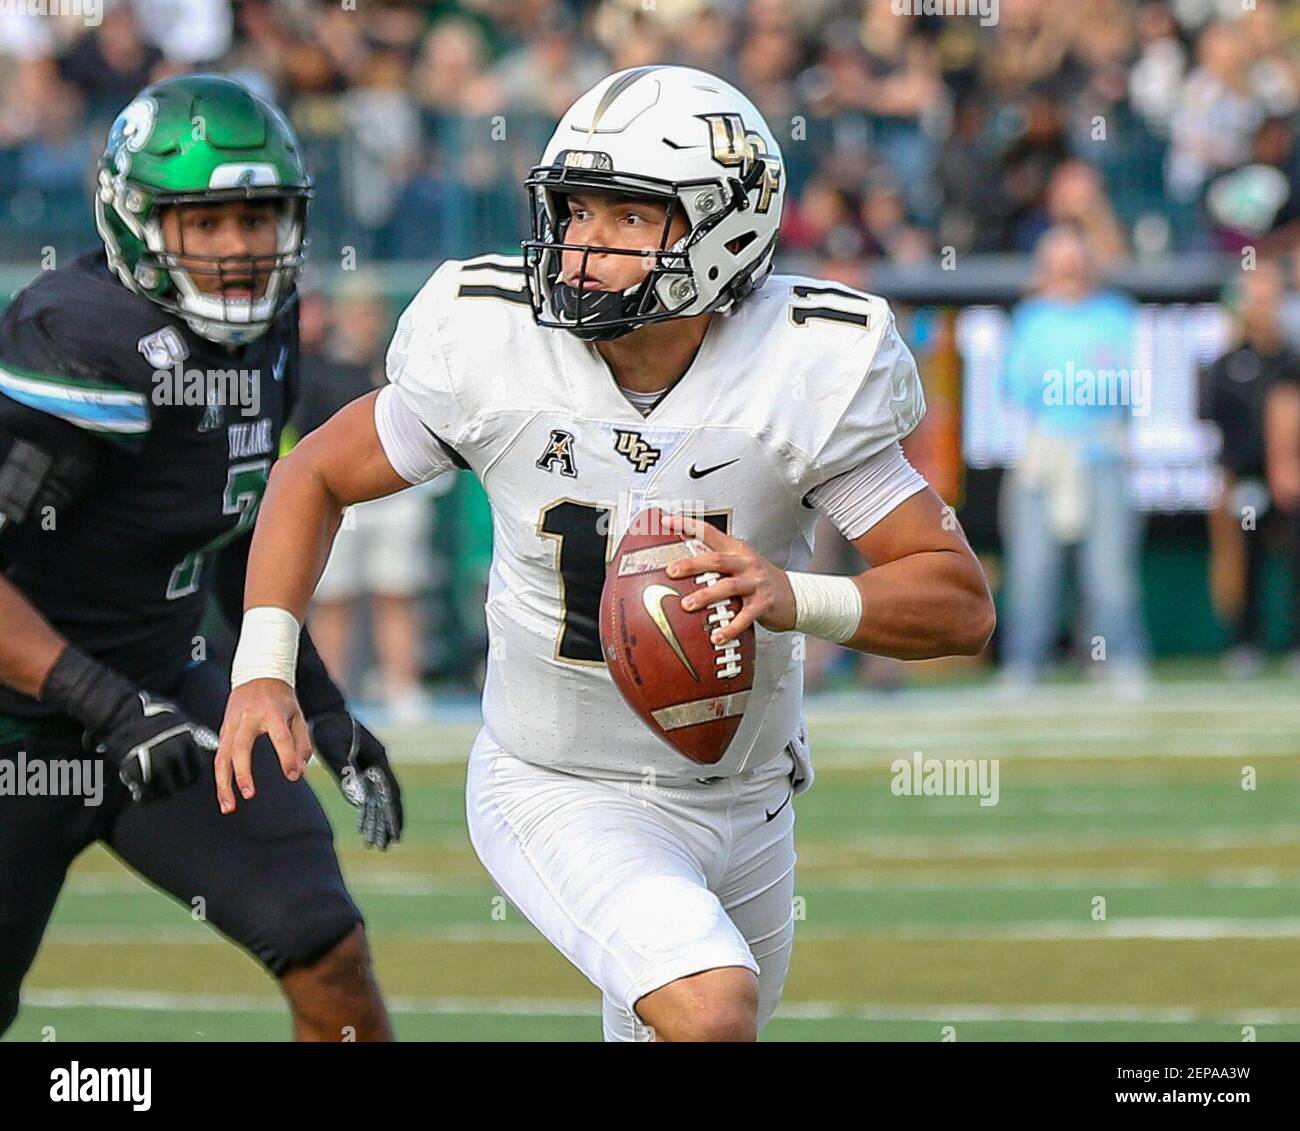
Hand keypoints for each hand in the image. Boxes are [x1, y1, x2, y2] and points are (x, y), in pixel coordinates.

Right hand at [40, 645, 214, 803]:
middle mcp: (175, 753)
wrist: (121, 714)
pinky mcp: (138, 772)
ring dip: (160, 795)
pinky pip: (147, 793)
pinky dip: (145, 798)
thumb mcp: (176, 721)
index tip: (183, 779)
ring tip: (153, 794)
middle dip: (176, 786)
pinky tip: (140, 797)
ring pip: (167, 791)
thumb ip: (186, 739)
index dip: (190, 777)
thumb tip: (198, 754)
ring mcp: (157, 763)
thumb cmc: (147, 715)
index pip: (198, 768)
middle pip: (185, 782)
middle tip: (167, 788)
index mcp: (187, 741)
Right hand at [214, 677, 311, 813]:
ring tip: (229, 806)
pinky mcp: (223, 730)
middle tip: (249, 794)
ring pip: (222, 756)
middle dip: (242, 773)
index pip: (280, 737)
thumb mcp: (298, 715)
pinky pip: (219, 756)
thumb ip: (301, 744)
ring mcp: (232, 724)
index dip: (286, 757)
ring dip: (223, 784)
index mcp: (272, 712)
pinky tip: (225, 794)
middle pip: (240, 748)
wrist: (257, 675)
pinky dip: (221, 777)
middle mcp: (249, 718)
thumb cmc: (280, 698)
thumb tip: (299, 772)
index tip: (292, 775)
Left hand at [308, 711, 403, 850]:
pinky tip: (363, 824)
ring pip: (378, 799)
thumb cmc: (328, 729)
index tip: (395, 834)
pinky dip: (367, 810)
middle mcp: (378, 764)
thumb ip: (346, 773)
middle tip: (385, 845)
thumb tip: (359, 800)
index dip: (394, 815)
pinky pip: (367, 794)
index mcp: (378, 759)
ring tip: (375, 842)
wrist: (323, 712)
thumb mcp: (334, 749)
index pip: (391, 793)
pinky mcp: (360, 768)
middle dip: (387, 823)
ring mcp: (371, 766)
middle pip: (387, 800)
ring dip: (377, 820)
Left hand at [661, 513, 796, 642]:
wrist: (794, 595)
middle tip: (672, 571)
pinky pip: (744, 617)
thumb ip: (714, 561)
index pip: (710, 532)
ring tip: (687, 605)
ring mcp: (755, 583)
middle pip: (717, 560)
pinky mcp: (763, 603)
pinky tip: (717, 636)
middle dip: (692, 564)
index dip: (688, 525)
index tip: (667, 522)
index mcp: (737, 549)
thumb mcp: (739, 563)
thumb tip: (679, 564)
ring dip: (706, 596)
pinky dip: (729, 627)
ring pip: (728, 586)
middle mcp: (746, 563)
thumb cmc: (758, 580)